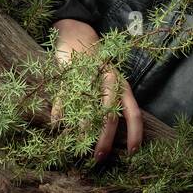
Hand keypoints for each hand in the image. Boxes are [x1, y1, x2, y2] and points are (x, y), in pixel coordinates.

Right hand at [51, 19, 142, 160]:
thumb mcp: (112, 84)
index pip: (133, 112)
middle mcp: (109, 81)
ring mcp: (88, 77)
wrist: (79, 35)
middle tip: (99, 157)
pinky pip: (64, 96)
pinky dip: (60, 112)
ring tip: (77, 146)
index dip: (135, 133)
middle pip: (110, 114)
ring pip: (87, 108)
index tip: (133, 152)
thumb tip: (119, 135)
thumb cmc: (99, 67)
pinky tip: (57, 126)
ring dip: (82, 129)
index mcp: (122, 85)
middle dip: (105, 139)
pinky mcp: (69, 73)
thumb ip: (116, 105)